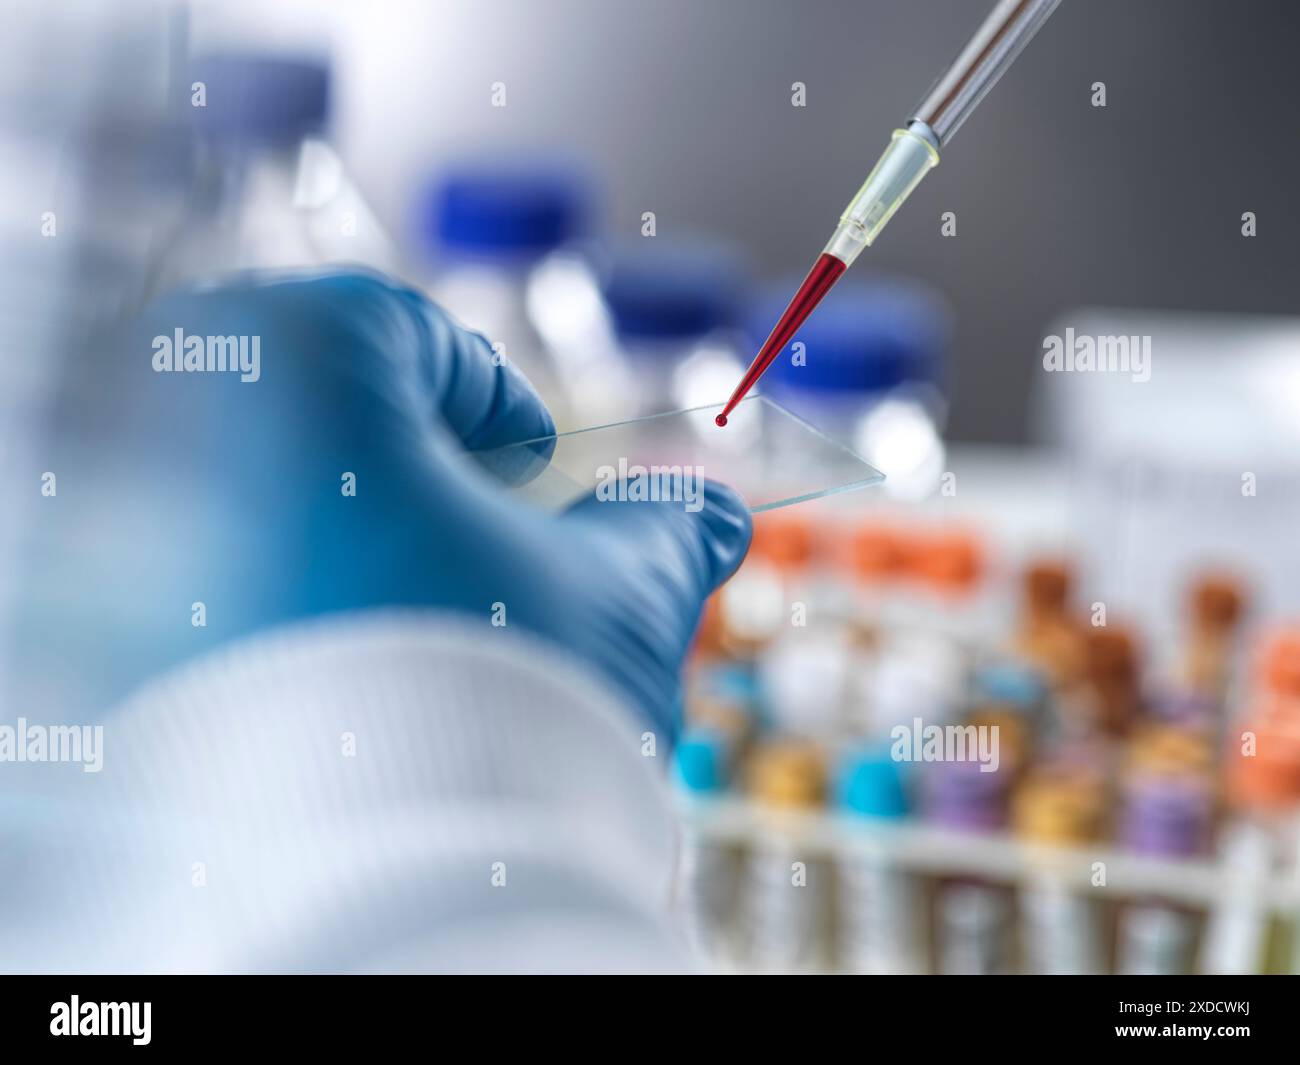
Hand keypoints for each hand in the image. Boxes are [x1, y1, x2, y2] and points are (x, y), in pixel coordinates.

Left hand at [30, 271, 750, 738]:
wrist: (371, 876)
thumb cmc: (500, 702)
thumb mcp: (614, 601)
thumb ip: (664, 535)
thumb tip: (711, 512)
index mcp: (304, 367)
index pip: (392, 329)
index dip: (481, 390)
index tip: (527, 461)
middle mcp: (179, 432)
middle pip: (302, 410)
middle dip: (398, 462)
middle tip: (469, 527)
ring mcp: (129, 537)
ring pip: (238, 502)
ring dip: (333, 541)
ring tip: (416, 617)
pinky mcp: (118, 640)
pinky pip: (187, 587)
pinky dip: (265, 607)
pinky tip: (340, 676)